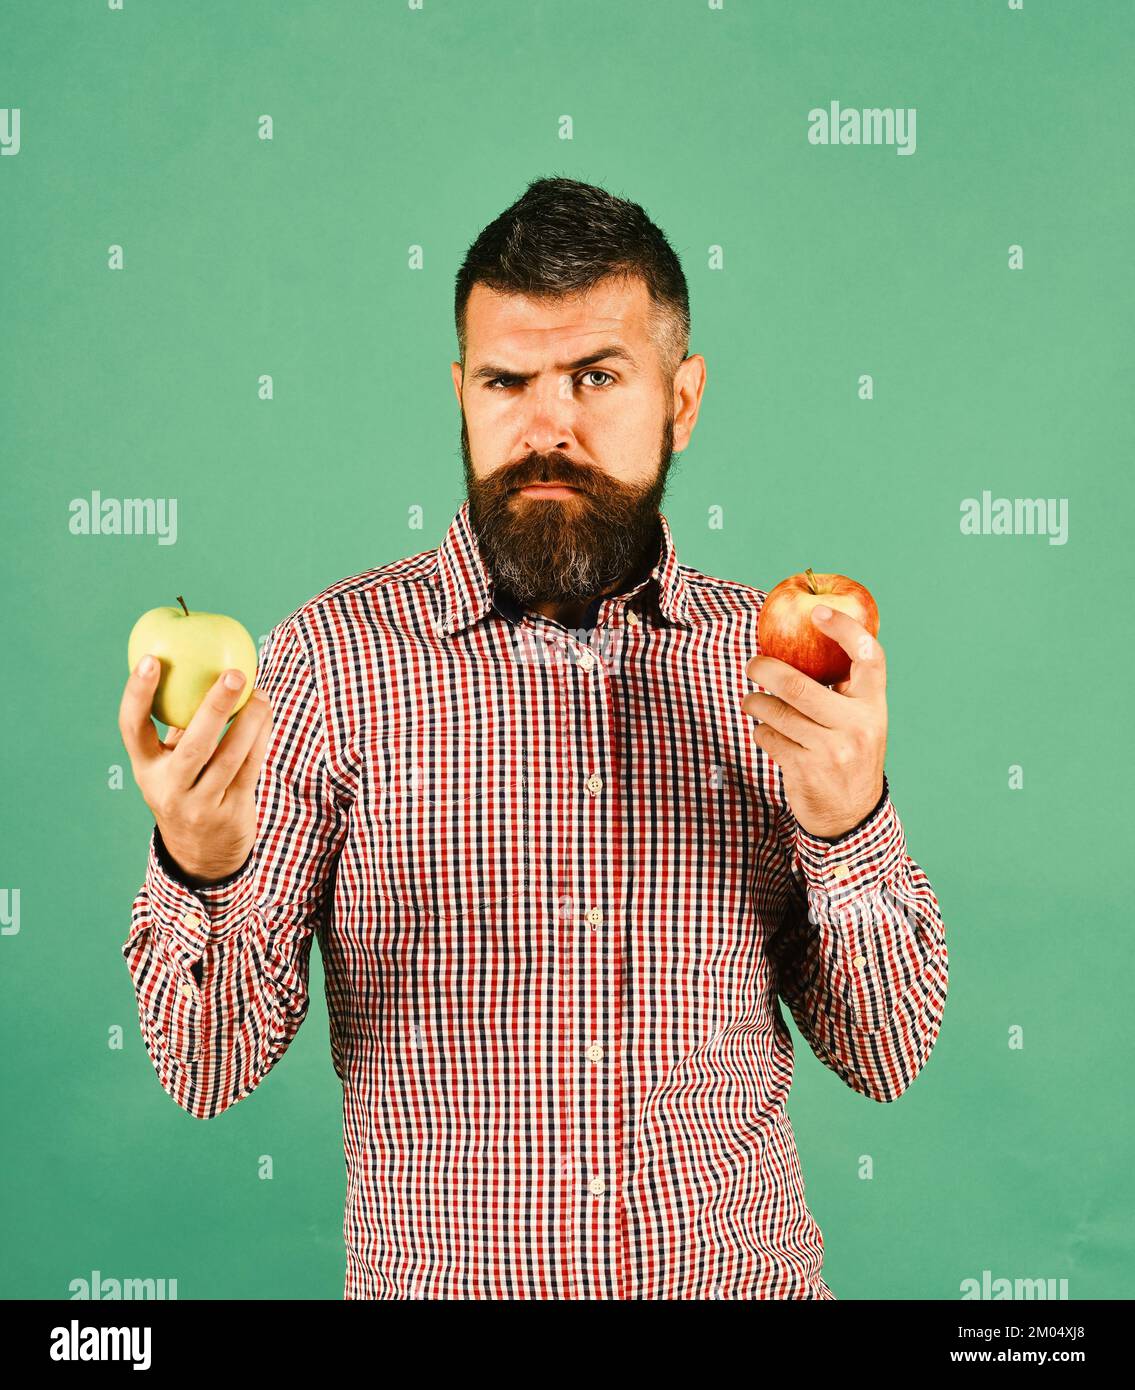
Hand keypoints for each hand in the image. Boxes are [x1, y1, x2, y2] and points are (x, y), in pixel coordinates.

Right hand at [118, 658, 273, 883]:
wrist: (201, 856)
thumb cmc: (186, 788)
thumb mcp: (169, 764)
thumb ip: (178, 726)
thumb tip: (193, 665)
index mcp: (146, 769)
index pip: (132, 728)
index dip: (138, 693)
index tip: (151, 660)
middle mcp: (168, 788)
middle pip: (193, 745)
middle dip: (214, 707)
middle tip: (235, 674)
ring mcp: (200, 804)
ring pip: (229, 757)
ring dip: (249, 721)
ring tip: (260, 694)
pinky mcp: (231, 812)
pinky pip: (250, 768)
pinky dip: (260, 738)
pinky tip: (265, 716)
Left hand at [741, 605, 886, 838]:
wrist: (852, 816)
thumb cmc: (848, 753)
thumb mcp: (860, 720)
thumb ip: (842, 689)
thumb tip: (804, 640)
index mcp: (873, 705)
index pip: (869, 656)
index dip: (845, 629)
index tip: (819, 612)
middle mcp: (856, 726)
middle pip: (798, 684)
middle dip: (765, 669)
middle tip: (752, 664)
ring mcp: (831, 750)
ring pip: (776, 712)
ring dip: (755, 703)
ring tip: (752, 701)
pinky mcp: (805, 770)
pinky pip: (768, 737)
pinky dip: (761, 731)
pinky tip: (767, 734)